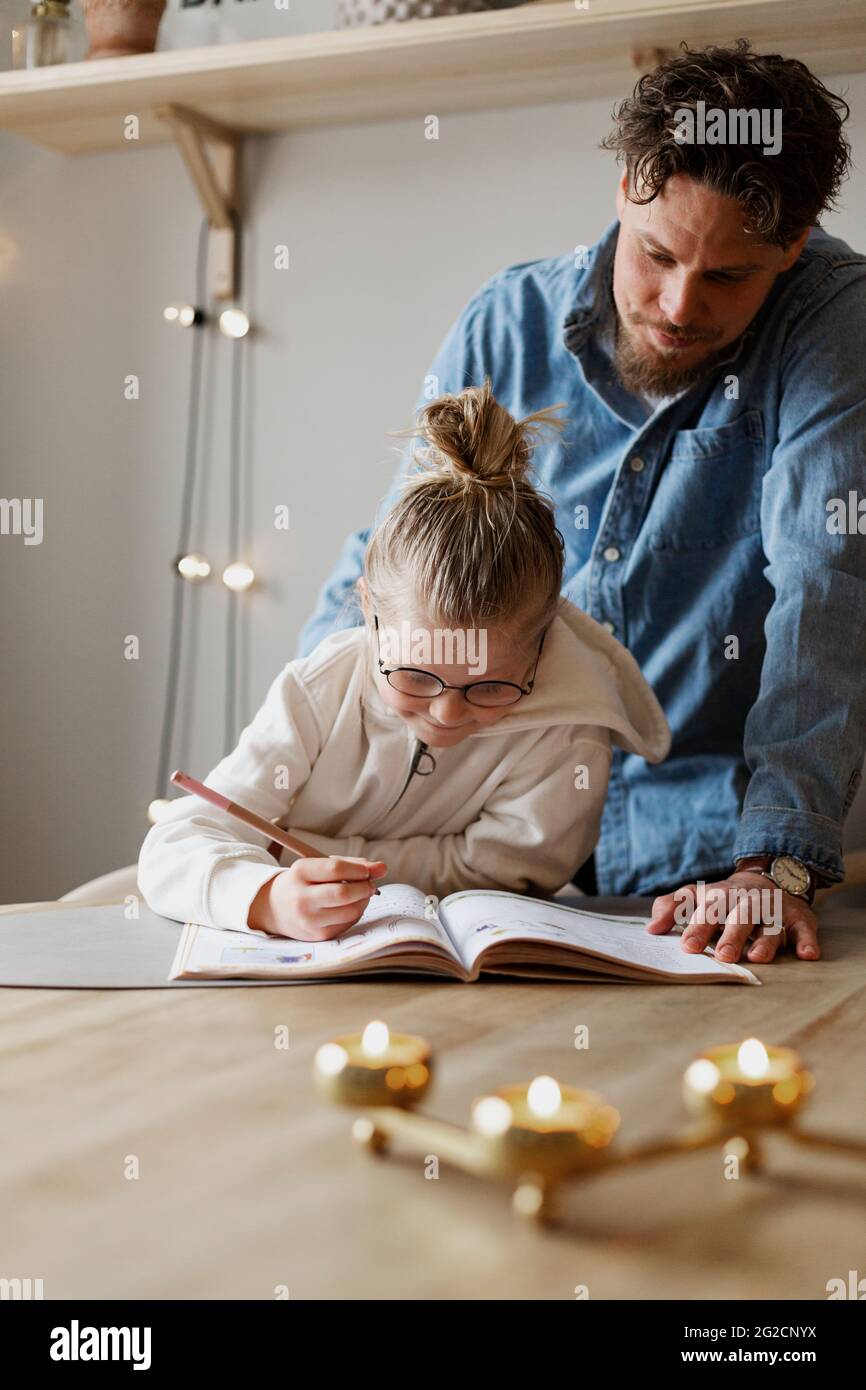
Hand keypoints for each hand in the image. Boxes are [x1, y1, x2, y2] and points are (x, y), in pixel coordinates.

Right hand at [248, 856, 387, 940]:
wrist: (275, 908)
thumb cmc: (304, 882)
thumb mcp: (318, 866)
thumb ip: (350, 864)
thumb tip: (382, 868)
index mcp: (300, 873)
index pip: (335, 869)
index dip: (359, 869)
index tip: (368, 870)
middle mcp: (302, 898)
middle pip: (344, 893)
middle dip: (365, 887)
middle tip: (370, 884)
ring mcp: (310, 920)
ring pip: (351, 911)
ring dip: (363, 901)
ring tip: (360, 894)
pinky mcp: (319, 935)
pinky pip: (348, 923)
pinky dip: (355, 912)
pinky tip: (348, 906)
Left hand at [646, 870, 820, 964]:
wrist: (766, 879)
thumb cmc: (723, 899)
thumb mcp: (695, 897)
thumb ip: (671, 908)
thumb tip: (651, 929)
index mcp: (719, 898)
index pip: (706, 911)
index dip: (697, 928)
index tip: (687, 947)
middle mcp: (747, 903)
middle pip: (739, 916)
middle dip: (731, 935)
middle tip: (723, 956)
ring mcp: (775, 911)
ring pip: (771, 925)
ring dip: (766, 941)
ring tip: (758, 958)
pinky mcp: (800, 919)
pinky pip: (805, 930)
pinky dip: (808, 941)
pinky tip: (808, 955)